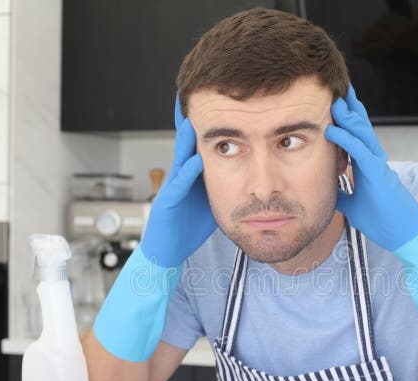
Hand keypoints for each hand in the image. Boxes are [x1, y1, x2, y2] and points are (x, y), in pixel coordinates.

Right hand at [140, 96, 216, 266]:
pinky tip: (197, 159)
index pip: (201, 140)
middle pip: (187, 139)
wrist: (168, 251)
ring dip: (188, 137)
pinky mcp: (167, 201)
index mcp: (192, 172)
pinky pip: (179, 184)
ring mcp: (173, 186)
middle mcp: (181, 174)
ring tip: (197, 117)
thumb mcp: (213, 197)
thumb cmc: (188, 225)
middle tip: (199, 92)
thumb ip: (225, 180)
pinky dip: (188, 172)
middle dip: (193, 117)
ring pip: (181, 156)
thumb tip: (250, 168)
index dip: (209, 121)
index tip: (220, 99)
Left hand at [325, 86, 417, 250]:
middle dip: (348, 106)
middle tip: (334, 86)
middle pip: (360, 125)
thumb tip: (325, 192)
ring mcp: (378, 165)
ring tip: (331, 98)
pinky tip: (332, 130)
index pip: (356, 134)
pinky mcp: (378, 176)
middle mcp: (375, 159)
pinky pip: (361, 152)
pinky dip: (346, 140)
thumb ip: (341, 195)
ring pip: (362, 133)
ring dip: (346, 115)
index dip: (346, 117)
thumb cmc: (382, 221)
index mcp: (369, 164)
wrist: (404, 235)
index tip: (334, 100)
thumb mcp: (353, 206)